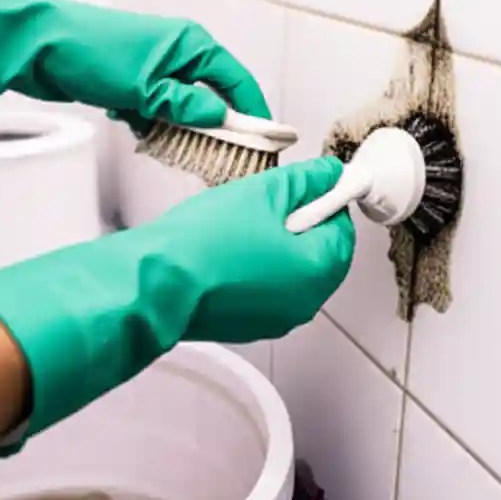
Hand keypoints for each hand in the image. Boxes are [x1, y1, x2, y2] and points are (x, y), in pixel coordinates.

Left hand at [0, 0, 269, 131]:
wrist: (36, 46)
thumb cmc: (91, 53)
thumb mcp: (145, 87)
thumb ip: (185, 107)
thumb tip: (221, 120)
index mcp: (191, 44)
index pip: (238, 82)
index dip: (254, 114)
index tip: (268, 146)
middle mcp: (179, 54)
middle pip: (212, 99)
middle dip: (214, 130)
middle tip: (221, 161)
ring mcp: (155, 69)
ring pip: (182, 110)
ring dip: (176, 130)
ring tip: (165, 144)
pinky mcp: (133, 83)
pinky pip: (157, 112)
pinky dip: (150, 125)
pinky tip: (134, 128)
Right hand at [0, 157, 354, 451]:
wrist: (157, 282)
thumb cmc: (205, 240)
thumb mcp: (263, 192)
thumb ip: (305, 180)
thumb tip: (329, 173)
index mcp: (318, 271)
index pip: (342, 229)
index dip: (327, 201)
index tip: (309, 184)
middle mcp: (305, 303)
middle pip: (321, 254)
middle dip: (303, 224)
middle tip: (271, 200)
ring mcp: (276, 320)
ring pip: (292, 273)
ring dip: (279, 246)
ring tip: (245, 222)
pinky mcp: (247, 326)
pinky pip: (266, 290)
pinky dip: (257, 269)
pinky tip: (229, 249)